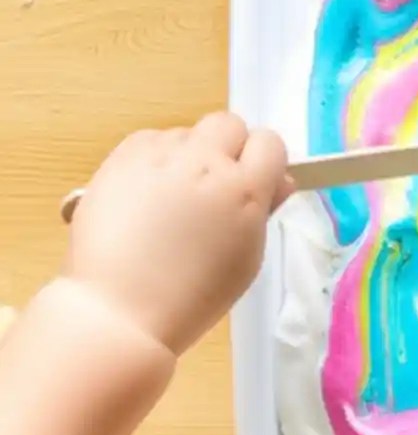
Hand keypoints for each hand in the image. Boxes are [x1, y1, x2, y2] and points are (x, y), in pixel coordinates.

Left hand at [62, 112, 292, 354]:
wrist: (120, 309)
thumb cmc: (193, 295)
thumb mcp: (247, 258)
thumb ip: (264, 210)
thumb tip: (279, 180)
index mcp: (243, 189)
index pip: (270, 143)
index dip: (264, 161)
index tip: (254, 182)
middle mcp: (203, 162)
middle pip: (229, 124)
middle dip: (228, 149)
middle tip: (213, 186)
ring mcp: (158, 157)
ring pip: (186, 134)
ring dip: (187, 156)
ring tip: (170, 198)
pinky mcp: (120, 159)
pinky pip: (149, 141)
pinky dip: (153, 160)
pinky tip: (144, 195)